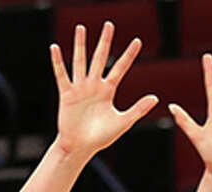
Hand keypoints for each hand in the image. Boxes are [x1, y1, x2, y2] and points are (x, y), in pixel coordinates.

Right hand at [51, 21, 157, 157]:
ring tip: (81, 27)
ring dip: (81, 45)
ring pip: (81, 62)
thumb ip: (138, 109)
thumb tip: (156, 98)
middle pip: (101, 58)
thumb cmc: (100, 137)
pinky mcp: (67, 95)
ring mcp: (80, 89)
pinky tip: (55, 48)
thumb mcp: (123, 122)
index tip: (137, 41)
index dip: (129, 55)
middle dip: (105, 42)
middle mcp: (94, 86)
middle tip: (109, 25)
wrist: (80, 147)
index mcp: (108, 91)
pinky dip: (58, 62)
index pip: (120, 68)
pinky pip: (62, 75)